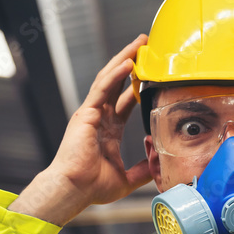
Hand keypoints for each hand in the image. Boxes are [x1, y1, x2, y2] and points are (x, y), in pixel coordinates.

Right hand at [9, 35, 152, 224]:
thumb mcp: (126, 179)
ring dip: (124, 59)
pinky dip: (115, 74)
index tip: (150, 74)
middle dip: (131, 62)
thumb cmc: (91, 187)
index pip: (124, 101)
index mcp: (107, 130)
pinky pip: (102, 88)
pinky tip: (128, 63)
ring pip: (109, 78)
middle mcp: (99, 118)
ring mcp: (91, 113)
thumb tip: (160, 165)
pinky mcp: (86, 113)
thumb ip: (143, 170)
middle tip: (145, 45)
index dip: (136, 86)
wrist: (73, 190)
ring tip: (139, 43)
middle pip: (117, 83)